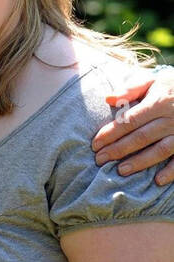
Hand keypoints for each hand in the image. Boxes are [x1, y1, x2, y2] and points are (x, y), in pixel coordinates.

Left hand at [93, 70, 173, 185]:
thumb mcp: (155, 80)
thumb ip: (132, 88)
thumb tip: (108, 99)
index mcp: (157, 102)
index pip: (129, 120)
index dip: (110, 133)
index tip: (95, 144)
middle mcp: (170, 119)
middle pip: (141, 137)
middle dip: (119, 150)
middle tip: (100, 160)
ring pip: (160, 150)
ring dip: (141, 162)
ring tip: (121, 171)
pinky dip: (172, 171)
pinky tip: (157, 180)